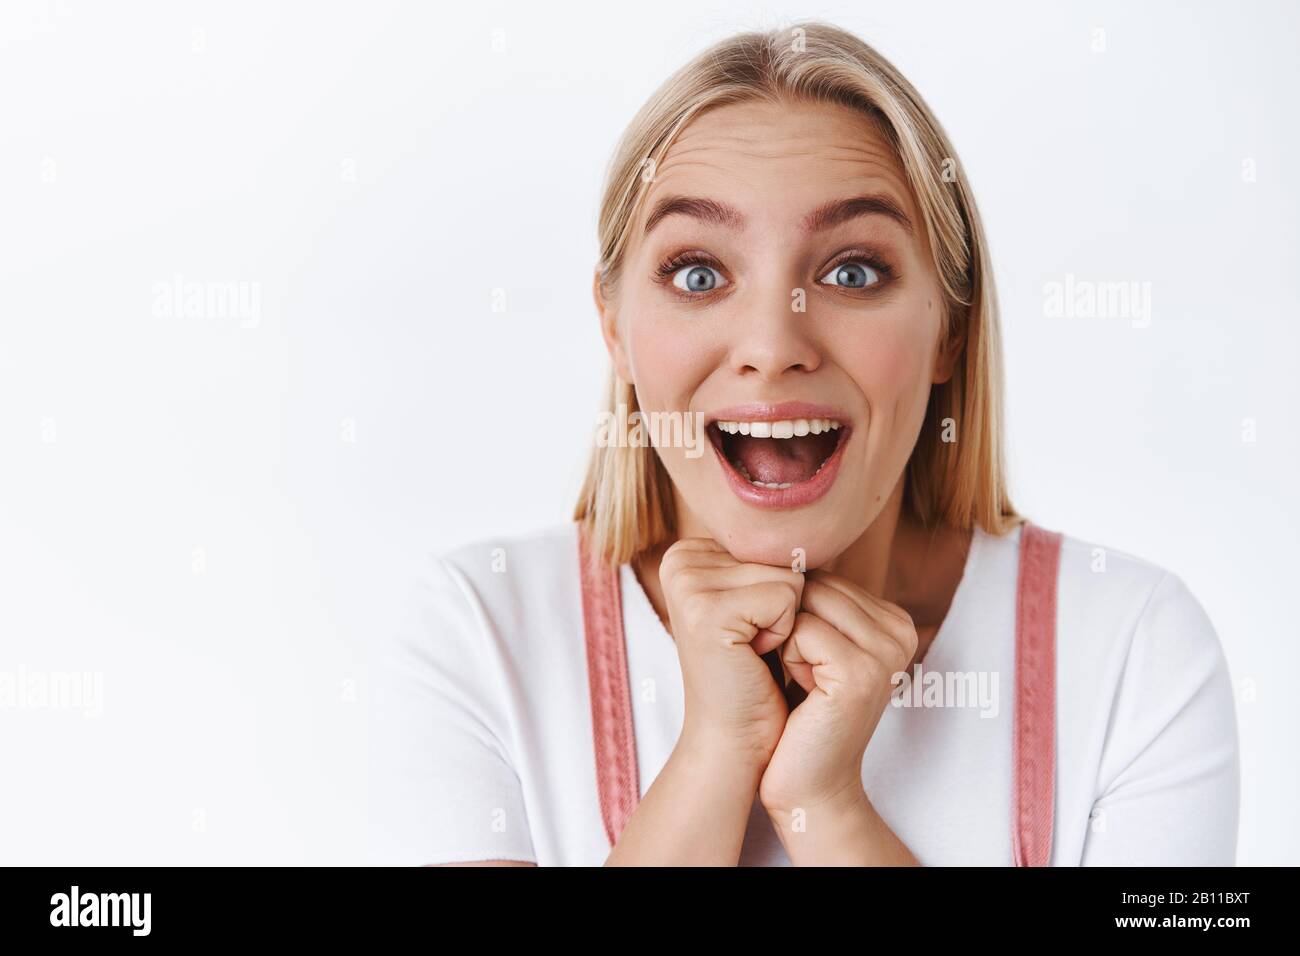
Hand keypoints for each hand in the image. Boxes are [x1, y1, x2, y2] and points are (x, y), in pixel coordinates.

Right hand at [659, 538, 804, 766]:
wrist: (736, 739)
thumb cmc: (758, 673)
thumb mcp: (760, 603)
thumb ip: (771, 559)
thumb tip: (812, 526)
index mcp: (689, 551)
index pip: (773, 543)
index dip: (781, 592)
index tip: (751, 628)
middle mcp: (678, 560)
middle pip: (782, 555)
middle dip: (785, 606)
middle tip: (754, 645)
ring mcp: (687, 583)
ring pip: (790, 575)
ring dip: (787, 622)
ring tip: (754, 652)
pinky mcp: (705, 611)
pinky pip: (786, 597)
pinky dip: (785, 634)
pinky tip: (754, 658)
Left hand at [758, 569, 917, 815]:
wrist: (806, 782)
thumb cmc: (797, 711)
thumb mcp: (811, 645)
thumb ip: (812, 596)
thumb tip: (774, 540)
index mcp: (894, 618)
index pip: (822, 575)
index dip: (793, 614)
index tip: (806, 660)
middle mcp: (901, 629)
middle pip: (814, 584)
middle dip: (789, 624)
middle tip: (802, 674)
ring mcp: (887, 651)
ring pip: (804, 603)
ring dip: (786, 641)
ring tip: (805, 682)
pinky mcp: (863, 672)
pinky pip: (800, 631)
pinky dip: (787, 658)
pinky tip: (805, 693)